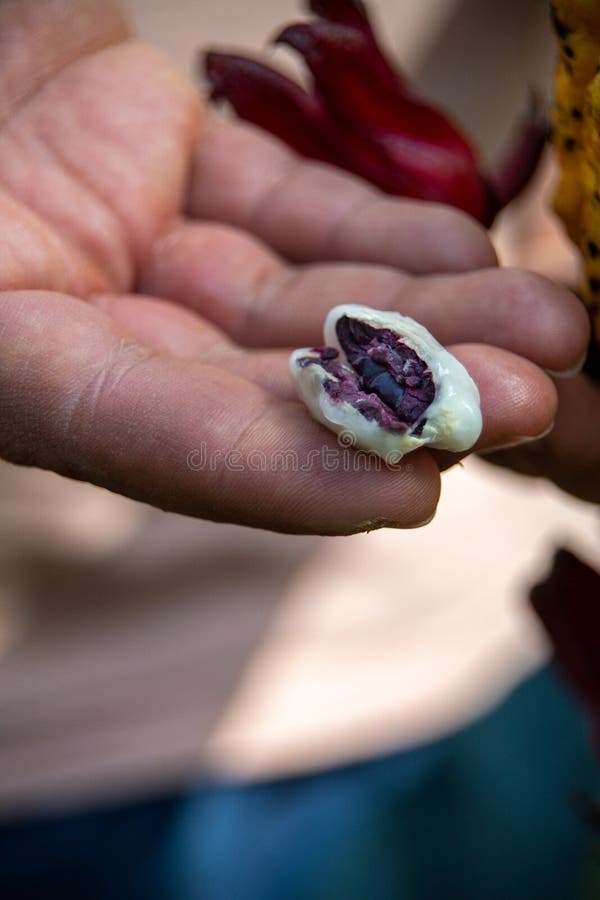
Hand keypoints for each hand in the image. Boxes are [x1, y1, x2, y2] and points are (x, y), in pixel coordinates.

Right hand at [0, 0, 588, 533]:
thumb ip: (22, 325)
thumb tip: (136, 380)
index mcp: (11, 358)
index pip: (148, 436)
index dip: (276, 473)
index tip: (407, 494)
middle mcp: (87, 325)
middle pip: (260, 386)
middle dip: (397, 399)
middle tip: (524, 400)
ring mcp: (143, 248)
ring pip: (300, 302)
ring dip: (426, 320)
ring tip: (547, 327)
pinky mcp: (187, 169)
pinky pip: (298, 213)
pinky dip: (382, 236)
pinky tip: (467, 255)